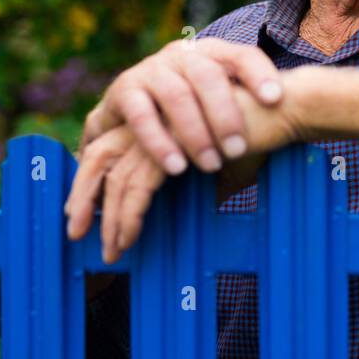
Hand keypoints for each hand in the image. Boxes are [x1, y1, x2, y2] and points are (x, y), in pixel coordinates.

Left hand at [66, 78, 308, 259]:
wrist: (282, 111)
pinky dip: (131, 214)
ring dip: (110, 218)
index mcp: (159, 121)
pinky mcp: (173, 144)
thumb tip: (214, 201)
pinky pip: (139, 185)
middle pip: (98, 159)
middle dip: (84, 199)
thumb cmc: (261, 133)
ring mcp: (161, 130)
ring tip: (112, 248)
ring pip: (117, 178)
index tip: (86, 214)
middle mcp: (153, 121)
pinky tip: (129, 236)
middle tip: (76, 233)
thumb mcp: (230, 162)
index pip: (109, 150)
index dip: (92, 183)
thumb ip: (214, 179)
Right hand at [79, 38, 282, 176]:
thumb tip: (302, 124)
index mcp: (213, 53)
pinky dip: (159, 142)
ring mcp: (152, 68)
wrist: (130, 109)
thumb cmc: (191, 112)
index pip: (242, 55)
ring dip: (195, 132)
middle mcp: (183, 54)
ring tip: (212, 164)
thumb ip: (251, 109)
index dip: (259, 73)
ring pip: (177, 95)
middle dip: (226, 113)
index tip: (276, 99)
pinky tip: (176, 167)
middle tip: (240, 149)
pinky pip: (142, 115)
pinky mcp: (124, 89)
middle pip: (209, 76)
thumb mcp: (221, 105)